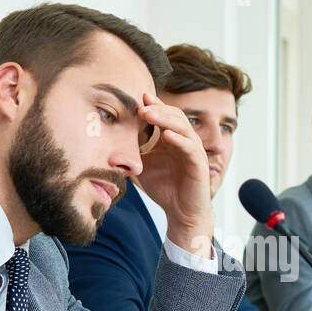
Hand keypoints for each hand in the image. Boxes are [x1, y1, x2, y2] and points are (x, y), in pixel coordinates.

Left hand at [135, 92, 213, 256]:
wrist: (180, 213)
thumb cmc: (164, 188)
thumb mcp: (144, 165)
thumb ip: (135, 150)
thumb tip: (112, 139)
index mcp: (172, 139)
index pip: (166, 115)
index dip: (154, 106)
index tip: (139, 97)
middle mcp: (185, 141)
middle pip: (175, 116)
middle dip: (158, 109)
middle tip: (141, 104)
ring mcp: (194, 152)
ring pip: (183, 128)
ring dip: (166, 119)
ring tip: (150, 113)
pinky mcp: (199, 165)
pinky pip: (190, 148)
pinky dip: (180, 140)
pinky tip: (167, 135)